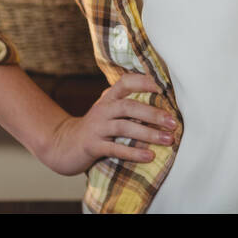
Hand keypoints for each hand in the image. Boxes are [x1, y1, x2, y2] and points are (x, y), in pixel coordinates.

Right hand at [39, 72, 176, 175]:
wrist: (64, 145)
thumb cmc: (97, 127)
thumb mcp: (109, 111)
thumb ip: (130, 106)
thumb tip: (164, 106)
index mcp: (109, 98)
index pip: (125, 82)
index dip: (143, 82)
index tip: (163, 86)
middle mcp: (102, 109)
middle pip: (129, 107)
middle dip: (153, 114)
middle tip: (173, 122)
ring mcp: (96, 128)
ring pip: (124, 128)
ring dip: (148, 134)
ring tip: (168, 140)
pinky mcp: (92, 146)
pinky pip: (115, 149)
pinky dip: (133, 153)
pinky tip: (149, 156)